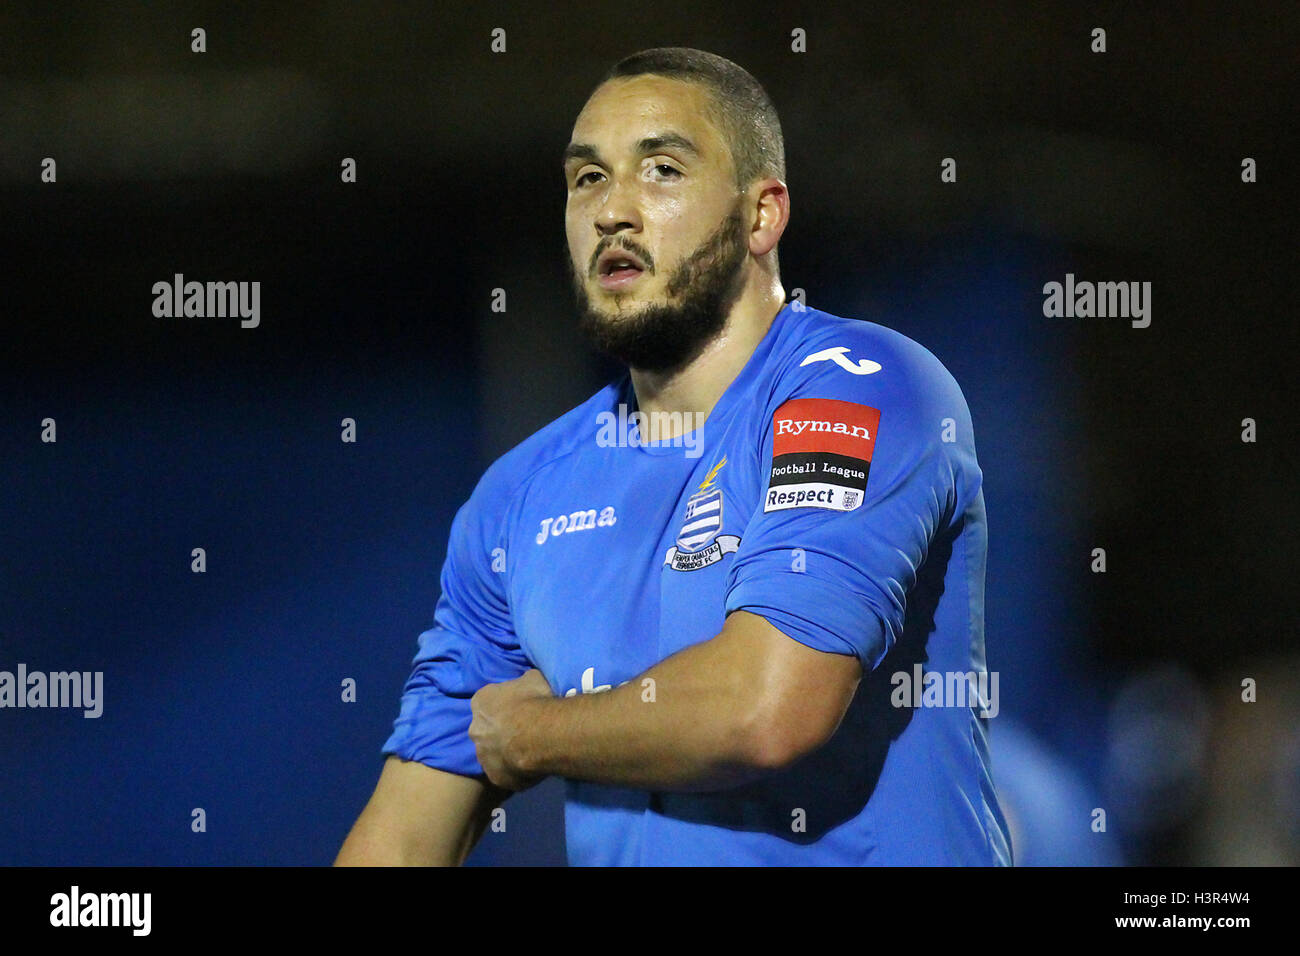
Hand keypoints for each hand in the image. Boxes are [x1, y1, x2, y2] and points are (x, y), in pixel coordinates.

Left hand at [469, 669, 552, 790]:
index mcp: (481, 702)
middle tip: (524, 731)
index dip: (505, 705)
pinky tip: (532, 766)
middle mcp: (475, 729)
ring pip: (493, 753)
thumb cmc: (535, 701)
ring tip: (530, 750)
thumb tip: (526, 683)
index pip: (488, 702)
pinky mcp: (495, 777)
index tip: (520, 708)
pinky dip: (516, 770)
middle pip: (487, 729)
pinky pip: (506, 773)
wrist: (541, 734)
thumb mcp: (533, 678)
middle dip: (501, 730)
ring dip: (506, 752)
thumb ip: (524, 682)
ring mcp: (483, 756)